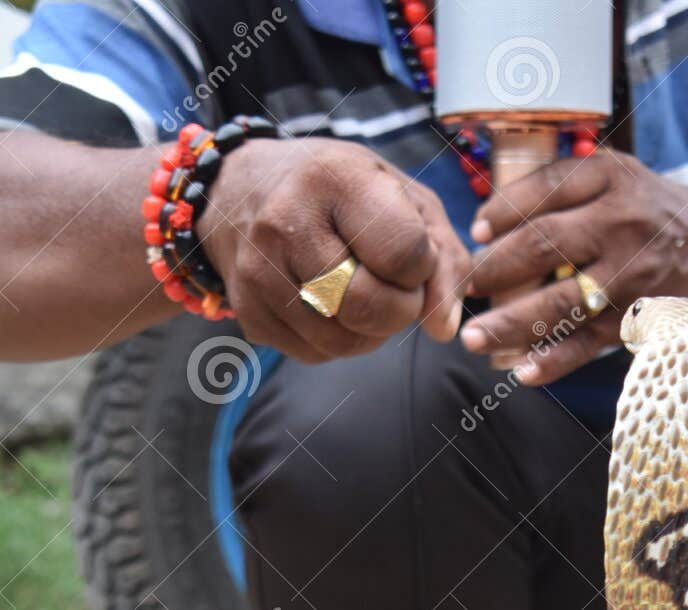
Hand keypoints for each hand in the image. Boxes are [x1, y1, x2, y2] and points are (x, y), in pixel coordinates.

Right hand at [199, 138, 468, 360]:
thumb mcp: (402, 196)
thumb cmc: (340, 193)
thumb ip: (443, 258)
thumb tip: (444, 329)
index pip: (403, 254)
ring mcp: (259, 270)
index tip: (409, 256)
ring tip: (362, 294)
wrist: (243, 190)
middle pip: (368, 307)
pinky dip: (337, 340)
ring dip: (370, 331)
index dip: (420, 268)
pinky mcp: (248, 312)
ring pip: (342, 340)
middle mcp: (287, 221)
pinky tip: (330, 306)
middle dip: (398, 309)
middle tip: (394, 288)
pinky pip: (315, 354)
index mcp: (335, 178)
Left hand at [462, 149, 687, 384]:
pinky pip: (589, 342)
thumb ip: (570, 191)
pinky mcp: (641, 314)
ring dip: (510, 322)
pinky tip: (522, 372)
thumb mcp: (624, 180)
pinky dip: (553, 360)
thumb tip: (497, 218)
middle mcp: (620, 220)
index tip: (477, 231)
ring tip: (475, 339)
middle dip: (494, 269)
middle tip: (465, 287)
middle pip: (542, 243)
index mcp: (612, 179)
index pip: (547, 186)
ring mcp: (631, 271)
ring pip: (559, 300)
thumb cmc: (661, 214)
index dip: (504, 209)